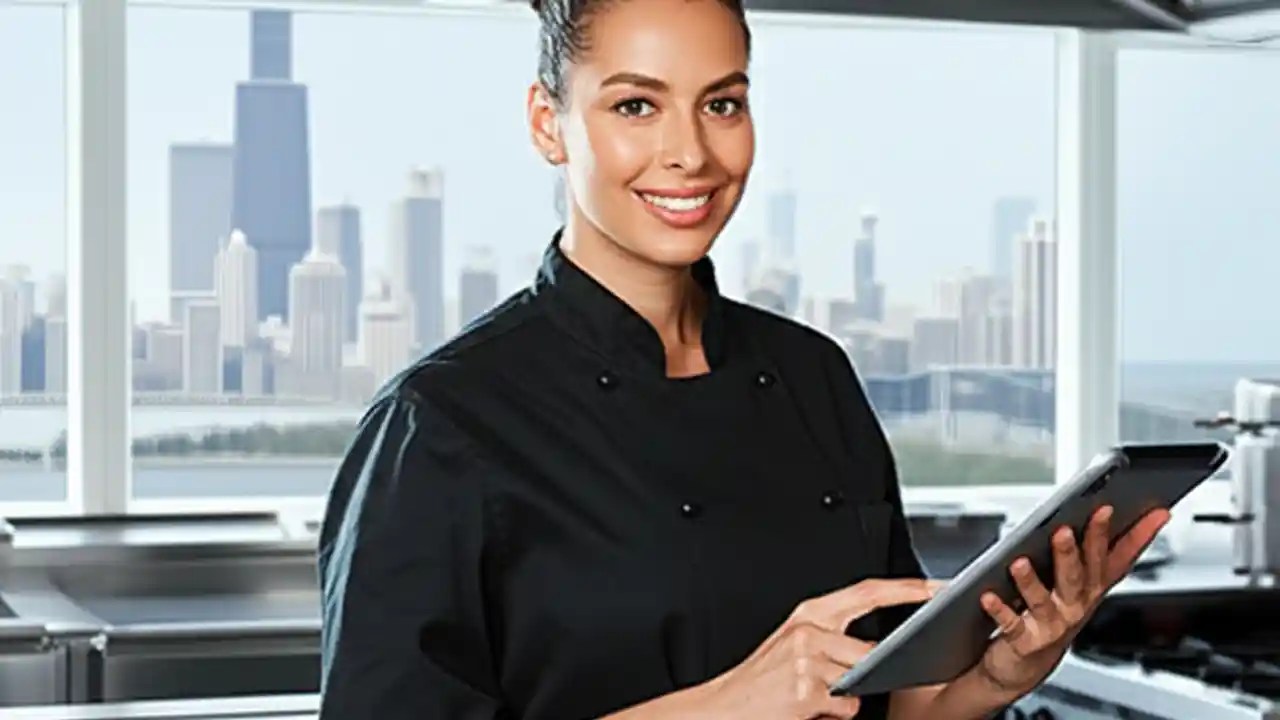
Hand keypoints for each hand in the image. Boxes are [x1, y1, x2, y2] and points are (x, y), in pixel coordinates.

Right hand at [696, 578, 943, 719]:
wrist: (723, 706)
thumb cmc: (760, 682)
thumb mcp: (794, 647)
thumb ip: (831, 638)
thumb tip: (874, 648)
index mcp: (808, 614)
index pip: (868, 591)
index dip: (907, 588)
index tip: (937, 588)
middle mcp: (809, 631)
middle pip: (870, 648)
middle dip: (868, 671)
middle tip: (840, 681)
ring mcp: (809, 660)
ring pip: (861, 680)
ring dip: (845, 696)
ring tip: (813, 698)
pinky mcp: (808, 690)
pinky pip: (847, 706)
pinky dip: (834, 714)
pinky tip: (809, 710)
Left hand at [971, 505, 1170, 695]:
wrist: (1023, 666)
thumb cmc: (1050, 614)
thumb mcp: (1080, 584)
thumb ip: (1097, 551)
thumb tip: (1111, 509)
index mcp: (1091, 587)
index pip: (1119, 558)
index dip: (1138, 537)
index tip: (1151, 512)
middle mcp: (1076, 606)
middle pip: (1078, 575)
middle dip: (1072, 553)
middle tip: (1063, 530)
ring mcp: (1051, 626)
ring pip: (1043, 600)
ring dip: (1031, 581)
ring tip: (1019, 562)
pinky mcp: (1025, 641)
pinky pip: (1011, 624)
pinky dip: (1000, 610)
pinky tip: (987, 595)